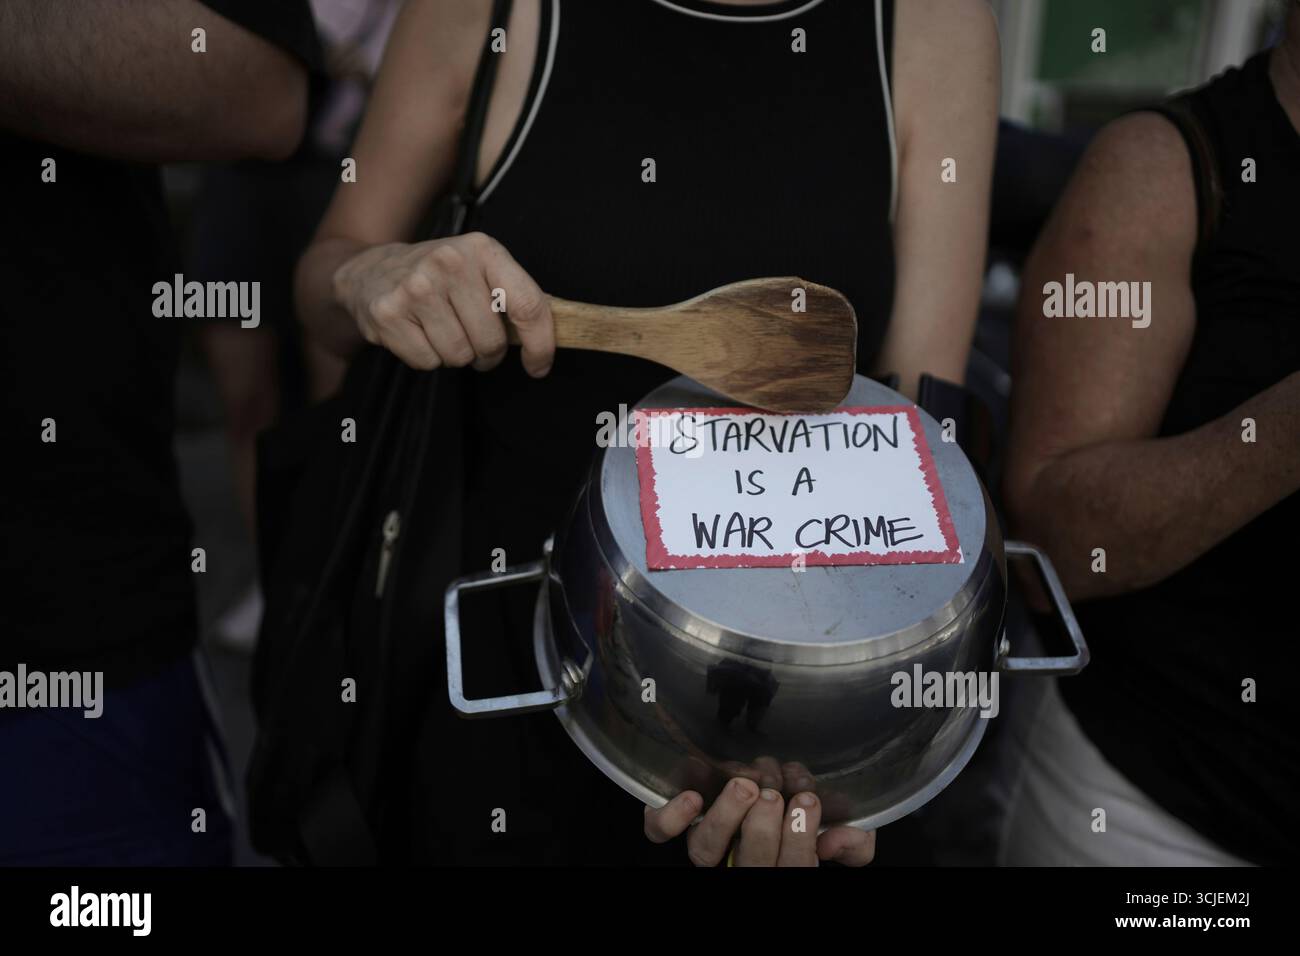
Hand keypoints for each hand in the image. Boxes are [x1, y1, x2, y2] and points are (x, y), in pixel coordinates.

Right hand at [331, 231, 553, 375]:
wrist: (371, 270)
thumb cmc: (441, 277)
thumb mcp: (481, 269)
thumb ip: (515, 296)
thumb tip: (551, 337)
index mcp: (483, 250)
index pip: (528, 305)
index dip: (540, 344)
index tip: (539, 366)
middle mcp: (449, 262)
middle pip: (491, 341)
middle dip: (487, 353)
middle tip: (475, 340)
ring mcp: (416, 287)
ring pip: (459, 356)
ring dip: (456, 355)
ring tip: (443, 331)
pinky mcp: (389, 313)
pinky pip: (428, 362)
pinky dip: (428, 358)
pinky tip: (419, 333)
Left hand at [644, 767, 875, 867]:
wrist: (761, 773)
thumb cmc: (800, 801)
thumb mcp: (837, 820)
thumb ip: (851, 838)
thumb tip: (837, 840)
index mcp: (781, 863)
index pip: (793, 869)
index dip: (800, 840)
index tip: (808, 801)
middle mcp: (742, 859)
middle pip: (749, 864)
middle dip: (763, 828)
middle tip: (771, 794)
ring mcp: (706, 840)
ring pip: (703, 850)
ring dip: (724, 817)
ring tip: (743, 786)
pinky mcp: (674, 820)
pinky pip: (660, 831)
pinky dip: (672, 817)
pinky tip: (692, 797)